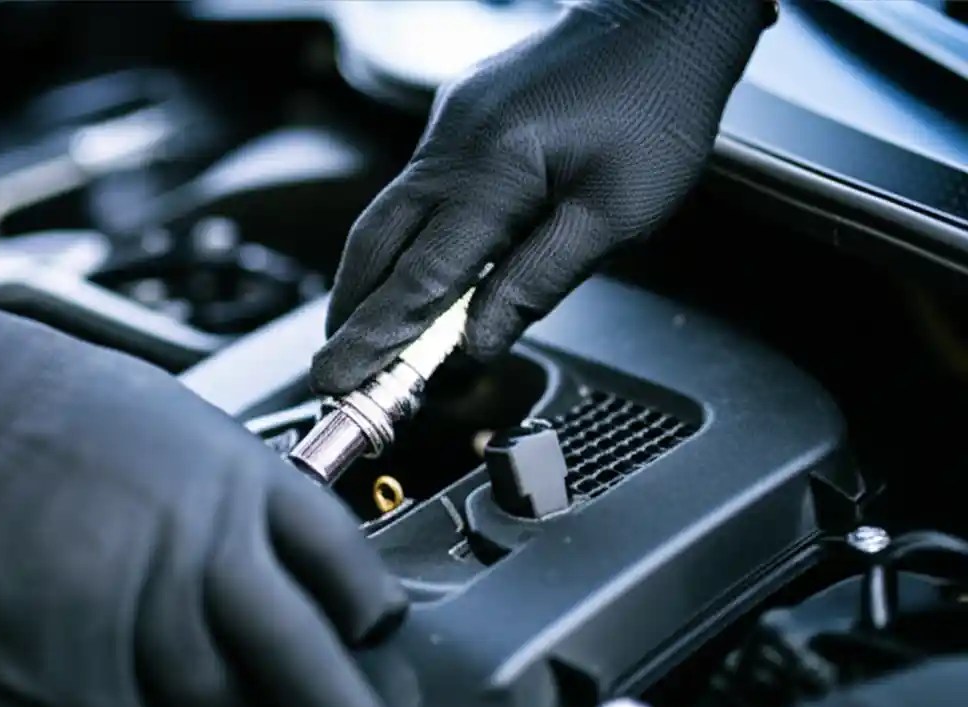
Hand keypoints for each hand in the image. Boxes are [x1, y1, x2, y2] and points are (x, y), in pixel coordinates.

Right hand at [0, 259, 407, 706]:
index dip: (373, 618)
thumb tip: (265, 554)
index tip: (374, 639)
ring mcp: (143, 602)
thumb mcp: (172, 423)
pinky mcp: (73, 655)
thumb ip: (228, 494)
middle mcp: (208, 542)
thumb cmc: (45, 401)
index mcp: (242, 477)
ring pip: (222, 704)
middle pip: (308, 658)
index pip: (348, 568)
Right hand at [311, 0, 767, 394]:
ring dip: (371, 278)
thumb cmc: (658, 108)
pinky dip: (403, 238)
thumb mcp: (618, 213)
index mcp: (494, 171)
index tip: (340, 378)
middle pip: (375, 243)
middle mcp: (454, 145)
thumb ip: (540, 279)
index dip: (376, 336)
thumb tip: (479, 339)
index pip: (420, 275)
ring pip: (387, 214)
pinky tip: (414, 268)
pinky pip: (415, 187)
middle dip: (349, 312)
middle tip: (336, 367)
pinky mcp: (459, 118)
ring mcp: (450, 127)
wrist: (664, 23)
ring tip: (366, 330)